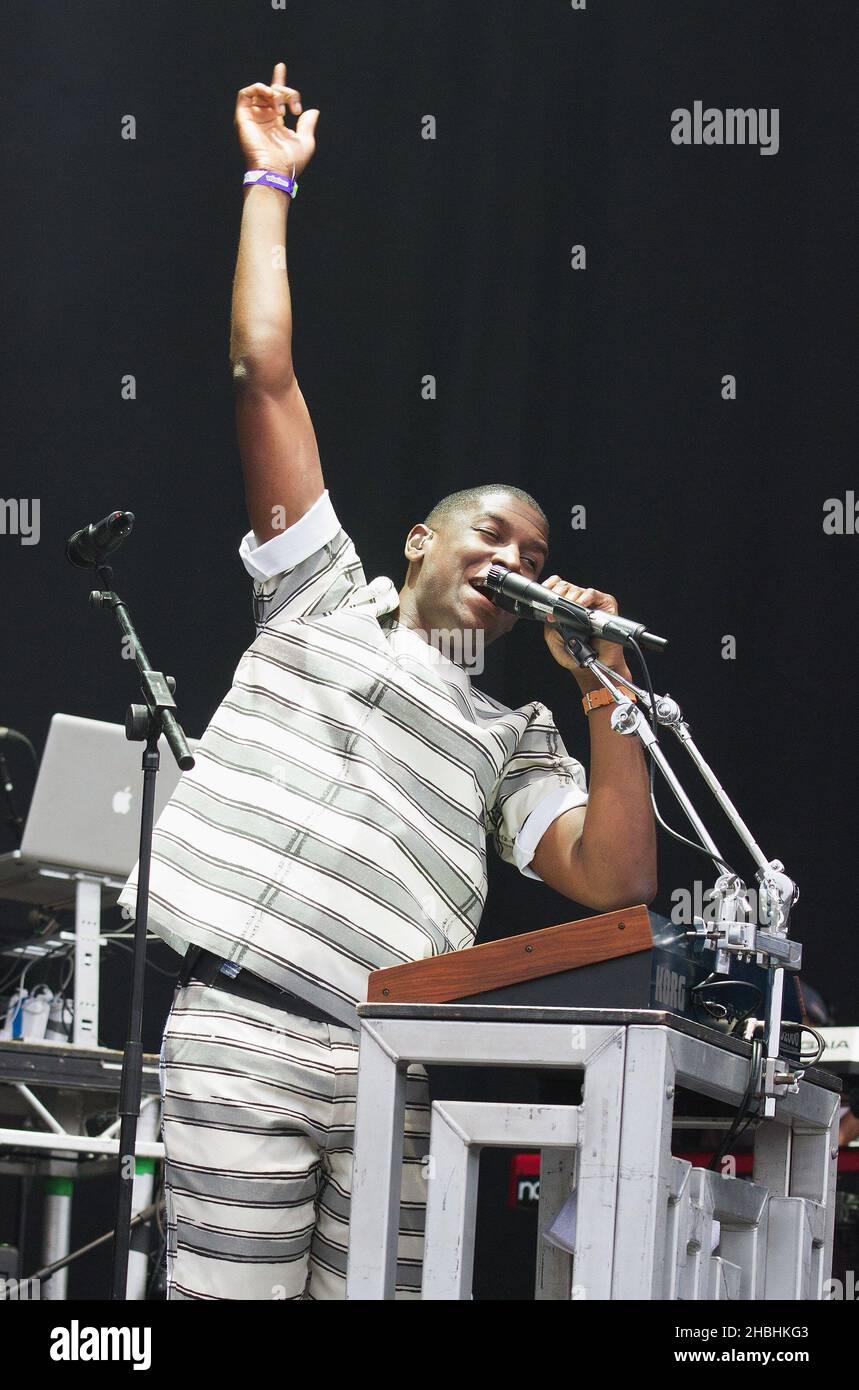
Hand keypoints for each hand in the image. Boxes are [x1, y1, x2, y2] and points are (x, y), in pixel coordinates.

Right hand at [234, 60, 319, 177]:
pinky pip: (244, 94)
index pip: (276, 97)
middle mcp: (263, 118)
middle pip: (273, 91)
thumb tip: (313, 111)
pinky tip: (270, 95)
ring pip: (260, 90)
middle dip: (287, 92)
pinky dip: (257, 88)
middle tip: (294, 108)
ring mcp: (253, 117)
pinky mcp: (243, 117)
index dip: (279, 81)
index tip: (281, 66)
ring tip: (281, 106)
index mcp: (276, 122)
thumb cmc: (290, 161)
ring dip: (274, 92)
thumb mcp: (306, 142)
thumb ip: (307, 125)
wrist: (275, 171)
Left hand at [541, 576, 632, 688]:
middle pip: (565, 586)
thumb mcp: (553, 637)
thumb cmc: (575, 653)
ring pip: (578, 590)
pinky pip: (594, 594)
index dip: (550, 587)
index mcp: (565, 607)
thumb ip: (549, 621)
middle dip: (558, 595)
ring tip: (567, 611)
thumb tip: (549, 609)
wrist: (592, 665)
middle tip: (555, 608)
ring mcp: (591, 603)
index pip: (556, 588)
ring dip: (570, 599)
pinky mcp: (605, 604)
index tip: (544, 594)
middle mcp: (577, 602)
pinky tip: (581, 605)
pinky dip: (586, 598)